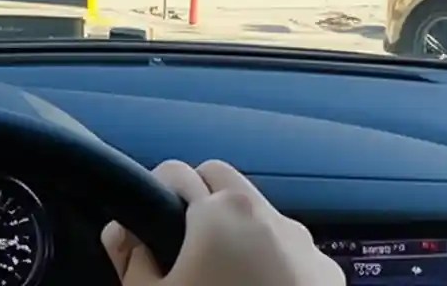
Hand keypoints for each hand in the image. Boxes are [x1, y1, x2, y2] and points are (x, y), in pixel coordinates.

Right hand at [101, 160, 343, 285]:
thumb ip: (128, 257)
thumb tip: (120, 233)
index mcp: (220, 213)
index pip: (174, 172)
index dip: (153, 193)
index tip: (149, 218)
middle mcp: (266, 215)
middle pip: (220, 178)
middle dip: (197, 197)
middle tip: (180, 239)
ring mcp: (303, 244)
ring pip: (258, 211)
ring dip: (237, 228)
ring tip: (220, 273)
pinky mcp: (327, 273)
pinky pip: (289, 248)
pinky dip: (271, 258)